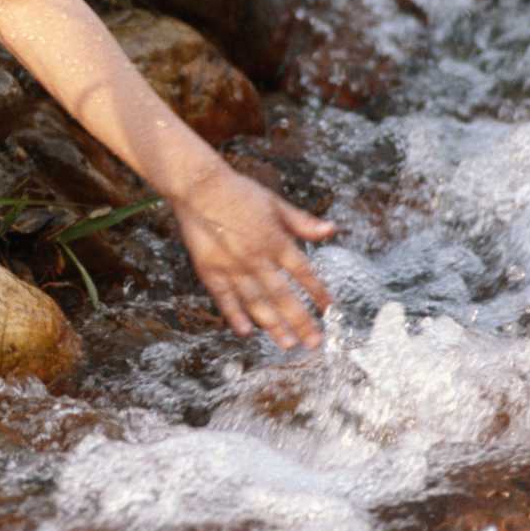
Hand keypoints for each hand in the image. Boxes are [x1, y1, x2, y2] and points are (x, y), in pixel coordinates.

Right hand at [169, 166, 335, 349]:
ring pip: (256, 302)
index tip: (330, 310)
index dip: (318, 293)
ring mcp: (232, 266)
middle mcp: (256, 257)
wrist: (198, 186)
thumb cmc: (238, 191)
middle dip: (301, 321)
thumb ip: (302, 222)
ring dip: (273, 325)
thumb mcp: (275, 203)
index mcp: (275, 240)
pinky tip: (246, 331)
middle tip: (314, 342)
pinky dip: (235, 315)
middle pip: (283, 295)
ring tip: (287, 344)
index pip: (303, 272)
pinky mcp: (209, 269)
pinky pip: (224, 297)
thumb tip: (331, 230)